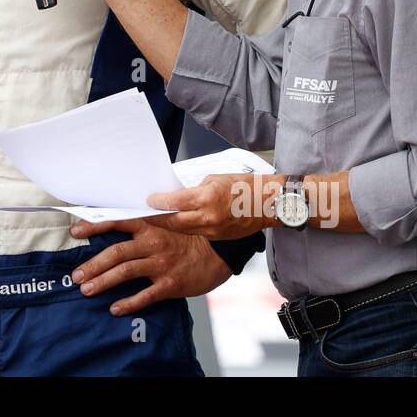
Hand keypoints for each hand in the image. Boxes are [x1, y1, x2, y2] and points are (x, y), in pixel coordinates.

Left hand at [67, 218, 233, 314]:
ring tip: (86, 290)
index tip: (75, 231)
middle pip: (116, 252)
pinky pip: (146, 295)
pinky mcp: (170, 284)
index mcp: (150, 226)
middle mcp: (153, 243)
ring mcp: (161, 264)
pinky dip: (129, 303)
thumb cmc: (187, 237)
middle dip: (93, 264)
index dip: (94, 225)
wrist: (218, 252)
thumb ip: (142, 223)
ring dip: (103, 282)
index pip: (117, 222)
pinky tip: (114, 309)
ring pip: (126, 272)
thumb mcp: (166, 222)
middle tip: (76, 275)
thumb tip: (113, 222)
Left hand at [146, 173, 279, 238]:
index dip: (158, 202)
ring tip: (160, 219)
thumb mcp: (215, 179)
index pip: (173, 202)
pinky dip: (187, 228)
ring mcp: (214, 230)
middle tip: (147, 214)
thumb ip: (196, 189)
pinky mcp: (219, 237)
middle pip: (174, 222)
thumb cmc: (246, 186)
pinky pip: (197, 233)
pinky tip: (181, 223)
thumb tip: (180, 195)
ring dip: (171, 225)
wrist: (269, 203)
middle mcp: (208, 217)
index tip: (149, 201)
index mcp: (207, 198)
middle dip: (158, 219)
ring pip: (184, 230)